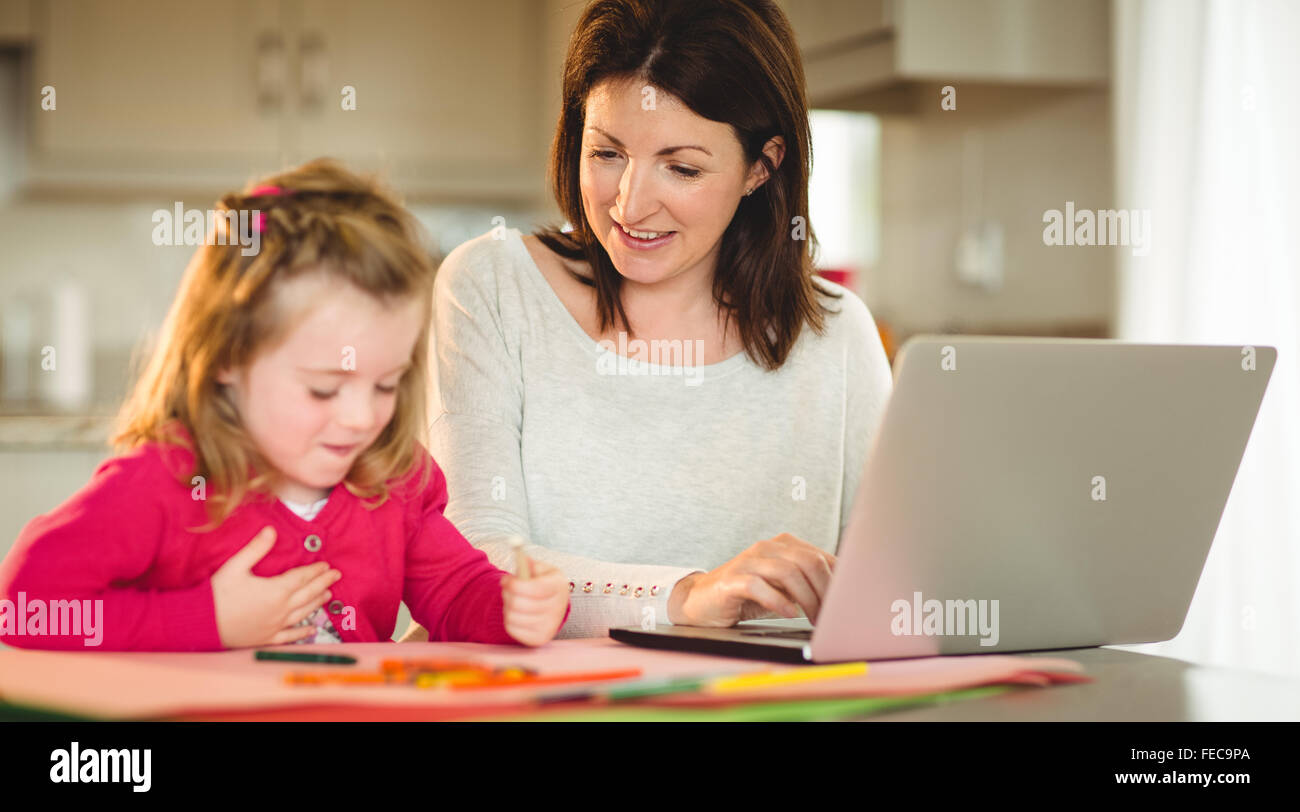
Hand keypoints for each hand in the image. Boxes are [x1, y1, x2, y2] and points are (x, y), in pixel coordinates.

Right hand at [211, 526, 342, 647]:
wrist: (202, 624)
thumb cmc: (217, 595)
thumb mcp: (235, 566)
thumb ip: (256, 548)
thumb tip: (271, 530)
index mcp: (276, 590)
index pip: (302, 577)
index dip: (315, 570)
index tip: (326, 565)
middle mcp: (281, 609)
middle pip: (308, 594)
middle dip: (323, 583)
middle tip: (336, 576)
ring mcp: (275, 625)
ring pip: (303, 613)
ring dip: (317, 603)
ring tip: (328, 595)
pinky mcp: (267, 638)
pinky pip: (290, 636)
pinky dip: (303, 633)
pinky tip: (312, 631)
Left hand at [501, 560, 568, 645]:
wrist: (552, 605)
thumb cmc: (543, 583)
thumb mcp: (541, 569)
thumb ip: (530, 564)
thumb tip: (523, 560)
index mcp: (559, 586)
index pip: (536, 589)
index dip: (515, 584)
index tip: (505, 579)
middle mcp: (558, 608)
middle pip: (521, 604)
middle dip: (508, 594)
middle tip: (507, 588)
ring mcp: (550, 626)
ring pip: (513, 616)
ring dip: (507, 606)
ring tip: (513, 599)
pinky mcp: (539, 638)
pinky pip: (512, 629)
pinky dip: (509, 619)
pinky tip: (516, 612)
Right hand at [667, 533, 834, 626]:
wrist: (702, 600)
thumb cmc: (747, 595)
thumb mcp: (782, 587)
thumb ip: (806, 585)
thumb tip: (840, 597)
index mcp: (784, 545)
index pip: (821, 557)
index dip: (839, 580)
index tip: (847, 602)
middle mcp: (767, 547)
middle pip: (808, 562)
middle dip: (826, 591)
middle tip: (831, 615)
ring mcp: (748, 561)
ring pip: (788, 572)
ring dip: (806, 598)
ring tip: (813, 617)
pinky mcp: (732, 579)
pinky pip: (759, 586)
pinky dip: (778, 601)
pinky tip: (788, 613)